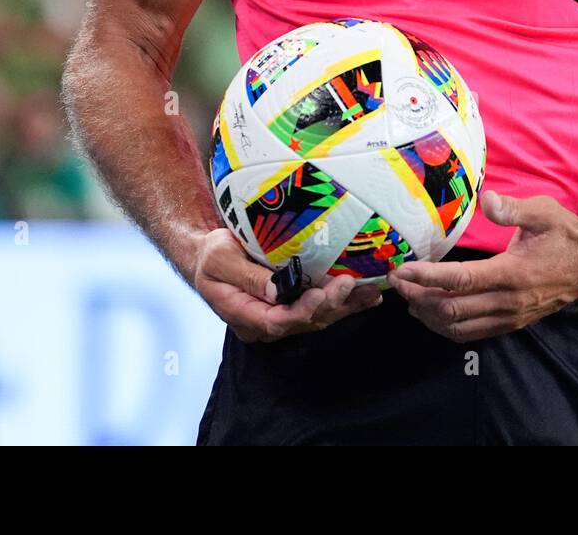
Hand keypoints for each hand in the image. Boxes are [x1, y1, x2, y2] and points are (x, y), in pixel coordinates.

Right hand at [191, 228, 382, 342]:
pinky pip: (321, 307)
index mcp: (243, 315)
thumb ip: (247, 276)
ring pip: (317, 317)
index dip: (300, 311)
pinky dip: (344, 302)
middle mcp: (265, 322)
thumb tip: (276, 289)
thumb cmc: (211, 256)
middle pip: (303, 321)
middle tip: (349, 284)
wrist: (208, 256)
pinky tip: (366, 295)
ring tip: (369, 292)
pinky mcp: (292, 303)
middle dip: (329, 305)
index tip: (319, 294)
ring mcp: (280, 315)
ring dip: (344, 306)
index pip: (276, 321)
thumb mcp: (220, 260)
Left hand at [389, 190, 577, 341]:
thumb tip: (486, 199)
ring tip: (409, 298)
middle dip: (419, 297)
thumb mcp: (544, 212)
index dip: (427, 278)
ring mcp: (510, 316)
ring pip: (459, 327)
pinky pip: (473, 333)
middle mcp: (508, 301)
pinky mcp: (512, 323)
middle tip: (397, 283)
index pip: (460, 280)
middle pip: (452, 309)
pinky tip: (434, 314)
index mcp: (513, 273)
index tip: (402, 271)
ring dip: (430, 316)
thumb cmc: (565, 234)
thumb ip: (513, 209)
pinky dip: (448, 327)